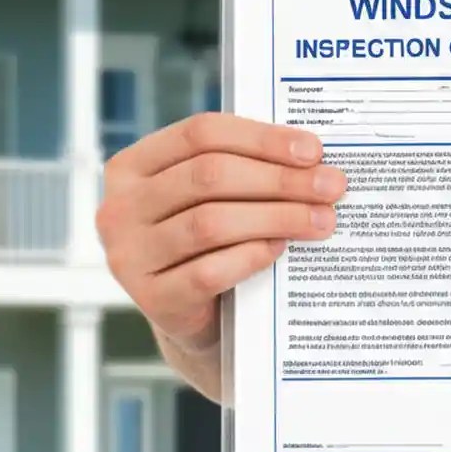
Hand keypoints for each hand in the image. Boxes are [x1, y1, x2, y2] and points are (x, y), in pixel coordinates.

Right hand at [96, 113, 345, 395]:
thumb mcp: (211, 197)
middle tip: (331, 186)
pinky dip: (250, 256)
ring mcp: (128, 256)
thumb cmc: (208, 242)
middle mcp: (119, 207)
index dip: (261, 138)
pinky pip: (208, 272)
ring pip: (210, 223)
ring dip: (276, 217)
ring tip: (321, 220)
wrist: (194, 318)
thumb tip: (312, 157)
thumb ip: (242, 168)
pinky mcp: (151, 301)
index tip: (312, 150)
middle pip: (208, 176)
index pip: (200, 133)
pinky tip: (280, 249)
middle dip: (279, 179)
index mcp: (132, 165)